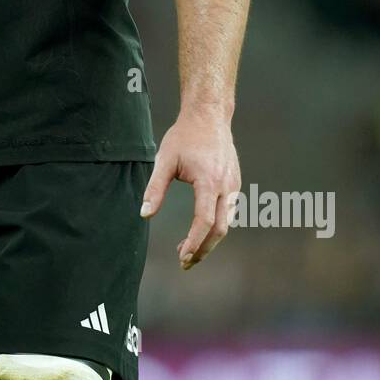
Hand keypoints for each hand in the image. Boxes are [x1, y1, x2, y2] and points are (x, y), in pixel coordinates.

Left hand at [140, 110, 239, 269]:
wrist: (209, 116)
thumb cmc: (184, 136)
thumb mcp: (164, 160)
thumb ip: (154, 189)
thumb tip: (144, 215)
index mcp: (209, 182)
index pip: (205, 222)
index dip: (195, 243)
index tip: (183, 257)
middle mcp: (226, 187)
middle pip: (220, 229)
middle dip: (203, 250)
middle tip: (185, 263)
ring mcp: (234, 185)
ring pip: (227, 223)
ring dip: (209, 240)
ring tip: (188, 250)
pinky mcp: (235, 183)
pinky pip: (228, 212)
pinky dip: (215, 226)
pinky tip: (200, 229)